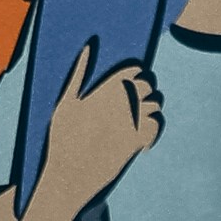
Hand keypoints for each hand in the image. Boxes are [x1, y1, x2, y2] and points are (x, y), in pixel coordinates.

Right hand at [37, 60, 160, 211]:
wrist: (70, 174)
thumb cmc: (63, 137)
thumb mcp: (65, 102)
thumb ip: (78, 73)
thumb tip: (88, 47)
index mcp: (105, 90)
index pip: (132, 70)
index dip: (134, 73)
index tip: (129, 82)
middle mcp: (121, 103)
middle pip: (147, 85)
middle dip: (144, 88)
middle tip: (134, 99)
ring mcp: (132, 123)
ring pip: (155, 104)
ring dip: (150, 106)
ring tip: (138, 116)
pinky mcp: (138, 141)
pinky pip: (157, 125)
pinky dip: (154, 127)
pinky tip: (142, 135)